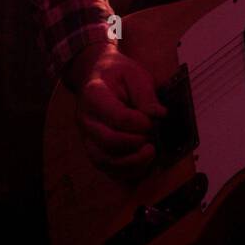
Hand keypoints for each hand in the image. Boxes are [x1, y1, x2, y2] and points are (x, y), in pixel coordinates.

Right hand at [68, 44, 167, 179]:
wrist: (97, 75)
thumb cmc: (118, 73)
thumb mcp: (134, 73)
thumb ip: (145, 94)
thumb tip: (159, 115)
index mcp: (93, 95)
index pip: (117, 116)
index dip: (139, 123)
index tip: (153, 121)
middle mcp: (86, 119)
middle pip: (108, 142)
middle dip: (135, 144)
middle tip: (153, 140)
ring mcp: (87, 137)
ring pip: (104, 160)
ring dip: (131, 162)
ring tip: (150, 154)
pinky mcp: (93, 149)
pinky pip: (106, 168)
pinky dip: (125, 171)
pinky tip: (142, 164)